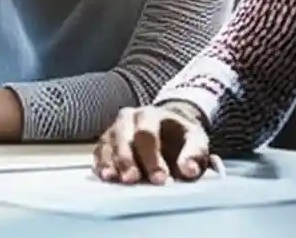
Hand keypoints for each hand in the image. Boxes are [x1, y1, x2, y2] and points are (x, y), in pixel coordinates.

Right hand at [93, 104, 211, 184]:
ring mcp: (115, 128)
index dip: (152, 157)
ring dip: (111, 162)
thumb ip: (194, 154)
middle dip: (128, 159)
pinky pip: (100, 151)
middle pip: (124, 137)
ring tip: (113, 178)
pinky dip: (101, 163)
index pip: (147, 133)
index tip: (160, 179)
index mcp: (151, 114)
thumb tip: (189, 170)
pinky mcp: (106, 142)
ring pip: (109, 143)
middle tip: (132, 179)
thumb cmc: (181, 137)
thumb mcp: (195, 140)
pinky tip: (105, 176)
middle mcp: (129, 118)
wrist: (168, 127)